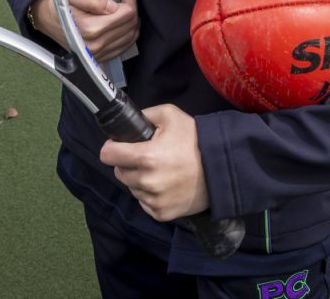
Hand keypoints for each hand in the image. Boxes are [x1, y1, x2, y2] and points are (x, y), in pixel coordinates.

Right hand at [29, 0, 138, 60]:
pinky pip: (124, 47)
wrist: (43, 17)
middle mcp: (96, 46)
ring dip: (131, 20)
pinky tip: (121, 22)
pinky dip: (127, 33)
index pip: (127, 13)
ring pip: (131, 36)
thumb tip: (113, 7)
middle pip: (131, 24)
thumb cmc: (57, 2)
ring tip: (122, 7)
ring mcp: (98, 54)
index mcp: (91, 29)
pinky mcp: (99, 58)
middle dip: (131, 7)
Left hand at [99, 104, 209, 220]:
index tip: (120, 146)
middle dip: (128, 164)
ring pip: (132, 189)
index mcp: (145, 156)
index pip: (108, 155)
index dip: (112, 147)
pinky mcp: (162, 214)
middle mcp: (146, 181)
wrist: (222, 167)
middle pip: (120, 173)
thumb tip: (127, 123)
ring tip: (160, 172)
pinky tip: (166, 186)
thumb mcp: (171, 115)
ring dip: (140, 181)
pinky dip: (151, 196)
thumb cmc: (196, 139)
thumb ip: (144, 115)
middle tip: (147, 157)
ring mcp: (154, 200)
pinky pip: (145, 204)